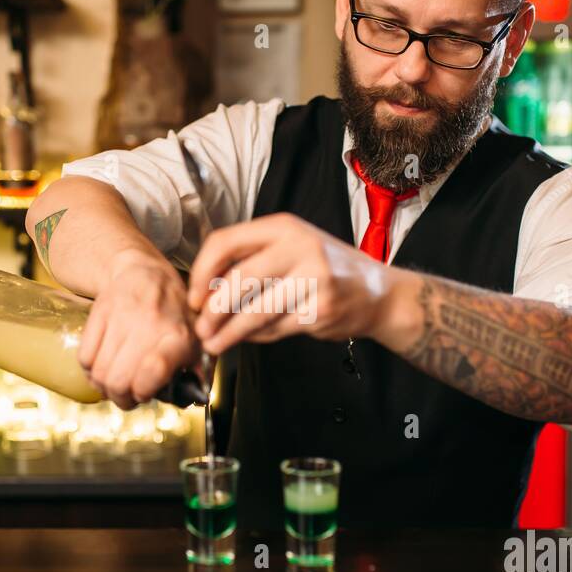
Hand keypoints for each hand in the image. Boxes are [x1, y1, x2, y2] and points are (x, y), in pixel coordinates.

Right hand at [78, 249, 199, 408]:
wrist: (145, 272)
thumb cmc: (174, 311)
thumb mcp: (196, 338)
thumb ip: (198, 371)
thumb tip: (193, 397)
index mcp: (178, 335)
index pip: (153, 370)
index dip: (144, 391)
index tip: (145, 393)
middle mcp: (149, 325)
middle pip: (120, 381)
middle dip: (122, 398)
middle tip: (128, 396)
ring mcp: (121, 318)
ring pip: (99, 373)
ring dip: (104, 387)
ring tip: (114, 384)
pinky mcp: (99, 314)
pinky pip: (84, 357)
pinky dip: (89, 370)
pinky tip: (102, 366)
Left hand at [187, 212, 399, 353]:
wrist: (378, 292)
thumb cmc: (325, 268)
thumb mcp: (291, 247)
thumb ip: (251, 260)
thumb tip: (203, 292)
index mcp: (283, 226)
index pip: (225, 242)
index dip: (202, 272)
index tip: (193, 297)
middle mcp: (299, 247)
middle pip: (238, 279)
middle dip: (213, 310)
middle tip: (201, 328)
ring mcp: (314, 278)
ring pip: (256, 310)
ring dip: (230, 332)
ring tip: (214, 344)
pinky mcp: (321, 310)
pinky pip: (276, 328)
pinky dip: (257, 337)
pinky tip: (248, 338)